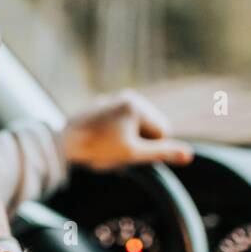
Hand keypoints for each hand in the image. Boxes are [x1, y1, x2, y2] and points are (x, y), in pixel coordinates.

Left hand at [62, 89, 193, 170]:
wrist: (61, 144)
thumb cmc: (97, 149)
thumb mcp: (133, 154)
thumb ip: (162, 153)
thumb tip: (189, 154)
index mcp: (136, 104)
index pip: (162, 131)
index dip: (149, 148)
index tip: (129, 152)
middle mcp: (126, 97)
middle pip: (148, 128)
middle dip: (137, 142)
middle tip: (115, 152)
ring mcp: (112, 100)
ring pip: (133, 127)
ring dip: (126, 140)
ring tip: (106, 149)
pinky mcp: (100, 107)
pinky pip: (118, 124)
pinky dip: (113, 135)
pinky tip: (99, 143)